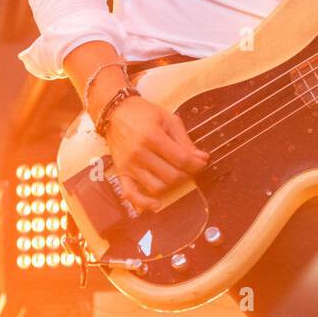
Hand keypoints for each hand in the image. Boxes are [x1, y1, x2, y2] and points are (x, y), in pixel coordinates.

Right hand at [102, 95, 208, 213]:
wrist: (115, 112)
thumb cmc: (143, 113)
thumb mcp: (168, 119)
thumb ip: (185, 140)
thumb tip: (201, 158)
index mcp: (152, 137)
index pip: (181, 160)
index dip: (196, 165)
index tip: (202, 163)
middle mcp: (139, 153)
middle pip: (171, 176)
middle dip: (186, 174)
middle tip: (189, 168)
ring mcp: (129, 165)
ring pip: (156, 187)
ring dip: (171, 185)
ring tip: (175, 175)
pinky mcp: (121, 173)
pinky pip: (131, 195)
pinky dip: (144, 203)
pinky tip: (157, 204)